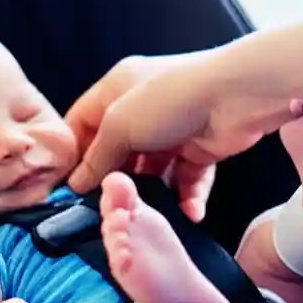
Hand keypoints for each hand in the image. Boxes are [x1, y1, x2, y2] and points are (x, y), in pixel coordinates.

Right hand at [65, 52, 269, 220]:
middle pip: (118, 149)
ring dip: (151, 193)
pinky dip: (186, 197)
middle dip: (114, 178)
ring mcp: (174, 128)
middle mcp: (144, 106)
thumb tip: (78, 183)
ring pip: (153, 169)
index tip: (66, 187)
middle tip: (106, 206)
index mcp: (118, 87)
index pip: (83, 121)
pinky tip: (186, 213)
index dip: (73, 153)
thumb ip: (97, 156)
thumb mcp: (120, 125)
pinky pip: (187, 179)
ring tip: (143, 215)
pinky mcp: (201, 148)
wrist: (236, 97)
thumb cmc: (172, 98)